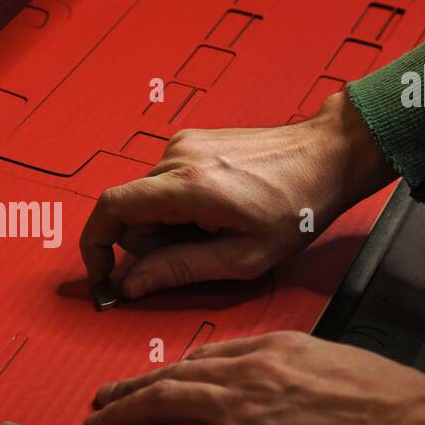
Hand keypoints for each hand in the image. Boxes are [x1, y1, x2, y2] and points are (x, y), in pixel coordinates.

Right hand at [79, 90, 395, 299]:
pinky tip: (219, 209)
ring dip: (169, 225)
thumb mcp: (245, 257)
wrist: (327, 154)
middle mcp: (177, 157)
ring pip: (146, 200)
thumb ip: (181, 270)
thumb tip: (132, 284)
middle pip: (130, 211)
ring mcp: (182, 144)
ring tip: (218, 228)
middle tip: (201, 251)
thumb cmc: (299, 206)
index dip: (96, 247)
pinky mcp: (191, 140)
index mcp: (187, 186)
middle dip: (152, 243)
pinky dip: (179, 205)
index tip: (103, 275)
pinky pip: (164, 184)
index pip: (110, 209)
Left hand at [82, 331, 424, 424]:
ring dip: (119, 419)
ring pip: (159, 403)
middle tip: (106, 401)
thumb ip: (311, 386)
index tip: (159, 382)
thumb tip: (300, 412)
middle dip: (133, 388)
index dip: (176, 372)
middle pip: (174, 373)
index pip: (210, 356)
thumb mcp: (347, 375)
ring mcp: (242, 403)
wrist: (420, 423)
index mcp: (280, 347)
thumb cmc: (402, 408)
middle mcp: (252, 367)